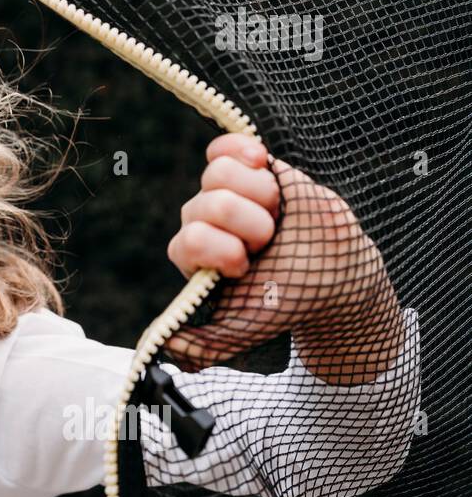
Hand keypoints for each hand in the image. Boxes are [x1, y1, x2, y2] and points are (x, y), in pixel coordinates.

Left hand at [164, 133, 402, 383]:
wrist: (333, 273)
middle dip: (252, 224)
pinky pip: (224, 148)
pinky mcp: (246, 169)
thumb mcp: (244, 330)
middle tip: (270, 241)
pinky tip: (261, 161)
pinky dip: (241, 150)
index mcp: (194, 255)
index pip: (190, 240)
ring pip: (219, 173)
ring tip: (276, 213)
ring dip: (259, 194)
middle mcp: (202, 221)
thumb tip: (163, 347)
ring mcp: (223, 192)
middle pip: (211, 203)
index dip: (226, 250)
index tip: (248, 266)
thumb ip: (204, 345)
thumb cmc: (286, 299)